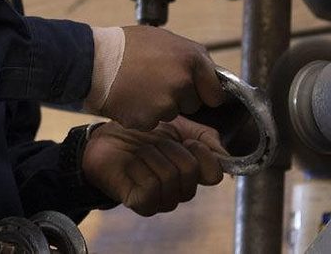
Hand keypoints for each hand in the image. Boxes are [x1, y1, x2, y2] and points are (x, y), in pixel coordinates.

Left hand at [81, 117, 227, 216]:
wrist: (105, 137)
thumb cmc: (140, 132)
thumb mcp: (177, 126)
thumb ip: (204, 137)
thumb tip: (225, 156)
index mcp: (191, 172)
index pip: (214, 174)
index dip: (202, 153)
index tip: (188, 140)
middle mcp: (180, 189)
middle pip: (191, 172)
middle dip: (169, 148)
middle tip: (154, 139)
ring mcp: (161, 199)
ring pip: (170, 178)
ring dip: (151, 155)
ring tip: (139, 149)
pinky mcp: (141, 204)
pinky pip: (151, 187)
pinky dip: (139, 167)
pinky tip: (130, 163)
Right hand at [100, 26, 225, 130]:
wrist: (93, 60)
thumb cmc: (126, 46)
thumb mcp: (164, 39)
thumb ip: (188, 57)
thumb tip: (206, 73)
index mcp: (191, 58)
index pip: (215, 91)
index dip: (204, 92)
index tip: (197, 93)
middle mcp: (183, 81)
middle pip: (192, 104)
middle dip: (178, 97)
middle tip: (154, 82)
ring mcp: (166, 102)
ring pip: (171, 113)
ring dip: (159, 106)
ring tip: (139, 87)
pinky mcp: (149, 119)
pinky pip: (152, 122)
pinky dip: (142, 114)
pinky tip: (130, 98)